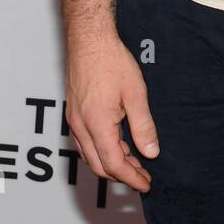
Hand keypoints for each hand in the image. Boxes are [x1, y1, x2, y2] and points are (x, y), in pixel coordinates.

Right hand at [66, 29, 159, 191]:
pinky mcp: (73, 113)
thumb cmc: (111, 61)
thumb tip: (151, 152)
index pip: (113, 164)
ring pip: (90, 156)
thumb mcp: (135, 93)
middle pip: (99, 166)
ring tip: (135, 161)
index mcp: (97, 123)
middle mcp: (80, 126)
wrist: (89, 39)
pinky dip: (102, 150)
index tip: (146, 184)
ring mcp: (74, 120)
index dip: (131, 178)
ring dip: (111, 163)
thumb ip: (143, 125)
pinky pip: (85, 143)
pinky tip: (118, 143)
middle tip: (143, 176)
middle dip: (122, 175)